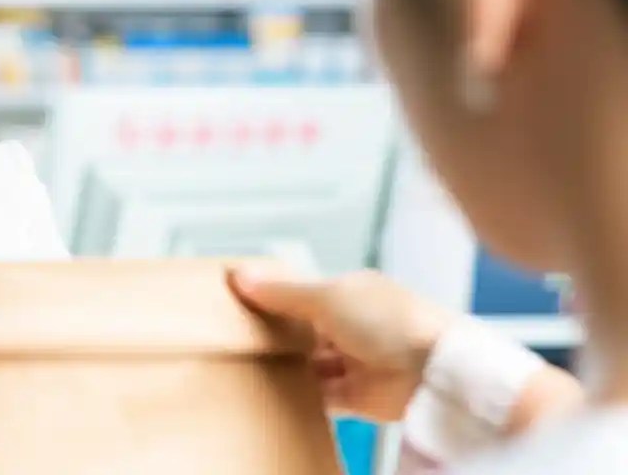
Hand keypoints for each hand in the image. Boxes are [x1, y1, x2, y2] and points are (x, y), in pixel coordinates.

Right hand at [230, 267, 450, 421]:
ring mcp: (356, 361)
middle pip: (304, 330)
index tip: (239, 301)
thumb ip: (282, 293)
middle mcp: (352, 325)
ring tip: (253, 366)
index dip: (273, 296)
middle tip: (239, 338)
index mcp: (349, 292)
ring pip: (310, 364)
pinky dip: (304, 396)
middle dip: (278, 335)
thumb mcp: (326, 297)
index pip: (303, 293)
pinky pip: (322, 396)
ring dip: (290, 366)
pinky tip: (279, 393)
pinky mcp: (358, 396)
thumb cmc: (389, 321)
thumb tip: (240, 275)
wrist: (432, 371)